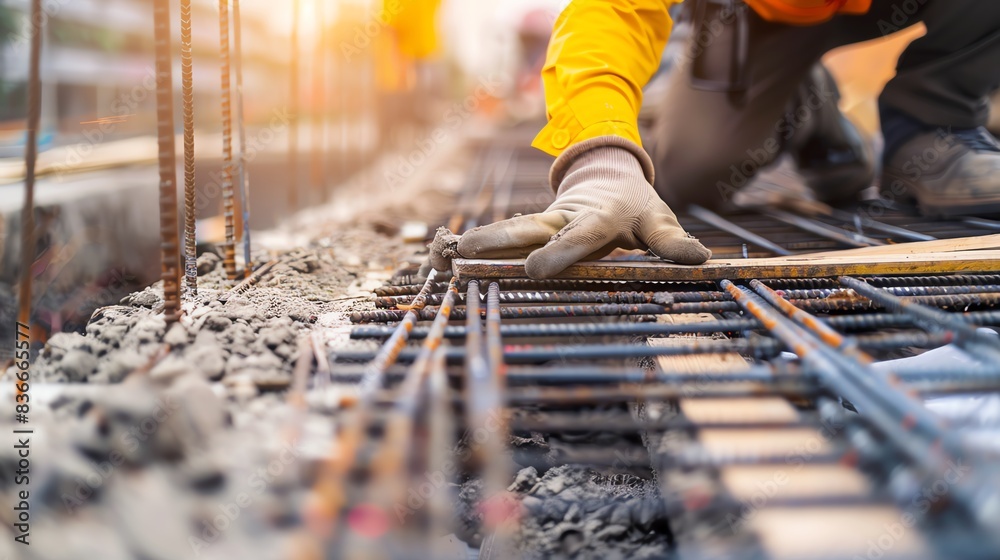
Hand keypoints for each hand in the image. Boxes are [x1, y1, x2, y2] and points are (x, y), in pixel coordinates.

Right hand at [457, 136, 710, 278]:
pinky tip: (446, 259)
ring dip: (479, 241)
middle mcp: (564, 218)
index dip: (559, 252)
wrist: (608, 175)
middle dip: (499, 240)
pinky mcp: (531, 228)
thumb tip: (701, 258)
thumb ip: (673, 241)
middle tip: (468, 251)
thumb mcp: (659, 220)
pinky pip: (503, 239)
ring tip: (447, 253)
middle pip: (529, 228)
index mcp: (598, 218)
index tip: (537, 269)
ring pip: (509, 230)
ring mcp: (544, 222)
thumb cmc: (636, 206)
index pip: (578, 237)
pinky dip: (475, 248)